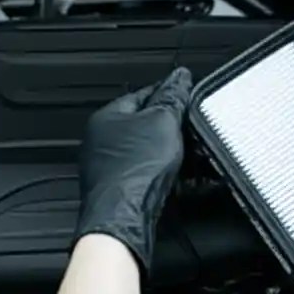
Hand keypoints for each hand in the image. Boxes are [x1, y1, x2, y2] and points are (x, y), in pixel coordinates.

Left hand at [76, 68, 191, 275]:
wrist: (122, 216)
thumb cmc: (134, 170)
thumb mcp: (163, 122)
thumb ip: (173, 98)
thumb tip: (180, 78)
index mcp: (107, 116)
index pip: (143, 94)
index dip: (169, 93)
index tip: (187, 95)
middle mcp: (102, 141)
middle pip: (144, 123)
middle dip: (169, 127)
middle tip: (190, 130)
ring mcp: (108, 166)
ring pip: (145, 151)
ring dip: (167, 153)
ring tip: (187, 157)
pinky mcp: (118, 189)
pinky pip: (145, 174)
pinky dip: (161, 174)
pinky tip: (175, 179)